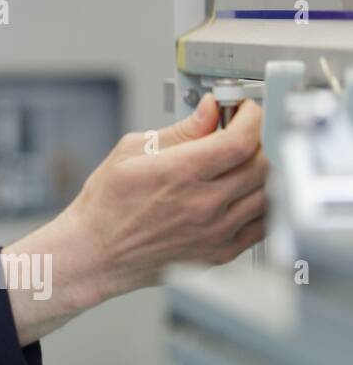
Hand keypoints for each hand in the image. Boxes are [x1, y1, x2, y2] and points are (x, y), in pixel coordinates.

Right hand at [62, 93, 267, 300]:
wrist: (96, 253)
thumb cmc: (106, 205)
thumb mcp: (130, 152)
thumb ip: (179, 131)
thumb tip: (209, 111)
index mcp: (179, 173)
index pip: (240, 140)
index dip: (253, 118)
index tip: (247, 111)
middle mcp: (203, 204)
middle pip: (261, 163)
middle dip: (258, 140)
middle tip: (243, 133)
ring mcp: (216, 231)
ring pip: (268, 192)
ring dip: (263, 170)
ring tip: (243, 162)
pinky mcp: (221, 252)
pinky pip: (263, 224)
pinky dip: (263, 202)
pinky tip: (246, 191)